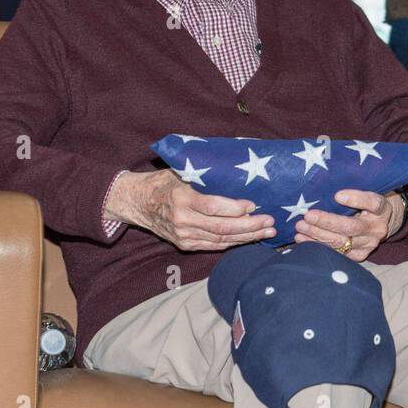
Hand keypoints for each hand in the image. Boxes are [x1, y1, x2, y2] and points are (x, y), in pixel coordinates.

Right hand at [105, 168, 274, 251]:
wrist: (137, 202)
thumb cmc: (164, 181)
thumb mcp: (180, 170)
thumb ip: (205, 172)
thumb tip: (236, 162)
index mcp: (181, 197)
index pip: (213, 206)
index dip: (235, 208)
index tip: (254, 204)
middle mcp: (182, 219)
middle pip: (221, 227)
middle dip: (250, 226)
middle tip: (270, 222)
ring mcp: (183, 235)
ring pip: (220, 239)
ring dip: (247, 237)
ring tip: (267, 232)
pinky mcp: (184, 244)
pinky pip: (213, 245)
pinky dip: (233, 243)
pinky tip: (250, 239)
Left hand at [294, 189, 401, 262]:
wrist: (382, 224)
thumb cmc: (367, 205)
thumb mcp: (366, 194)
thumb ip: (352, 193)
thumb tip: (323, 189)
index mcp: (382, 209)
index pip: (372, 203)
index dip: (356, 199)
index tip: (337, 195)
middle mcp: (377, 229)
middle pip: (351, 227)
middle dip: (327, 222)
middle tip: (308, 216)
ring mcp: (369, 244)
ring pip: (341, 242)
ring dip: (318, 235)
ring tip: (301, 227)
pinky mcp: (360, 256)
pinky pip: (337, 253)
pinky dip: (318, 246)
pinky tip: (303, 239)